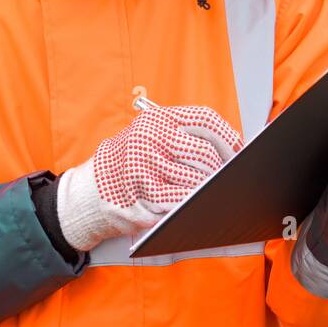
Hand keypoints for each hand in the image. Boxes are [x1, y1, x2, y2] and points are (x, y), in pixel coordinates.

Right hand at [56, 105, 243, 251]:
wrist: (87, 193)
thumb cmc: (126, 163)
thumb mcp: (148, 135)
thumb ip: (182, 134)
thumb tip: (230, 147)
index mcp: (155, 120)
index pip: (204, 119)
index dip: (228, 136)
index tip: (240, 150)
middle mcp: (148, 141)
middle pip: (204, 153)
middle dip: (222, 169)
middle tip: (230, 178)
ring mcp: (143, 172)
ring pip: (194, 182)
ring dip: (209, 191)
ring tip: (216, 193)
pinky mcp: (140, 200)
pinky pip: (178, 205)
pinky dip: (192, 207)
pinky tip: (197, 207)